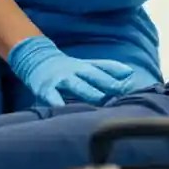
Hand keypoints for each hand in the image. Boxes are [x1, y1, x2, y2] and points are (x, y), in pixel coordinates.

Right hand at [8, 36, 135, 106]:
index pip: (105, 67)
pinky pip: (52, 95)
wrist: (36, 59)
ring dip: (88, 91)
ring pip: (76, 84)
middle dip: (107, 82)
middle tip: (121, 89)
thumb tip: (131, 73)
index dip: (118, 73)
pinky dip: (58, 102)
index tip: (131, 79)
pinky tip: (64, 108)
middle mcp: (75, 70)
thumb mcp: (87, 65)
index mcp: (86, 66)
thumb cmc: (68, 67)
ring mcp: (61, 79)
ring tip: (100, 98)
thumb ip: (107, 69)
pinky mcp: (45, 88)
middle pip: (93, 75)